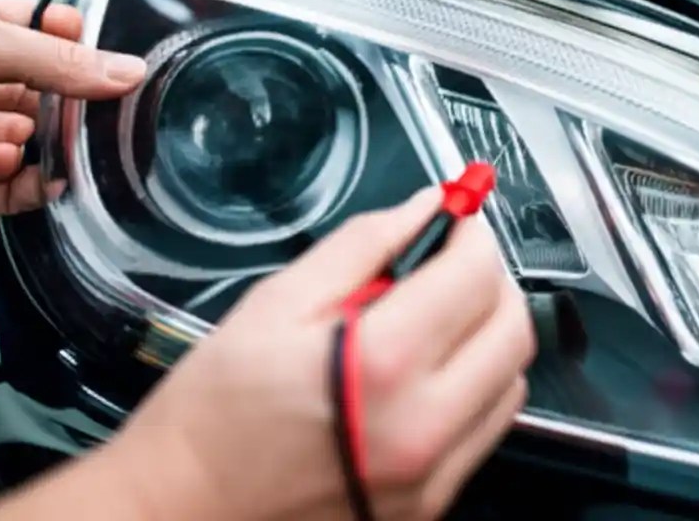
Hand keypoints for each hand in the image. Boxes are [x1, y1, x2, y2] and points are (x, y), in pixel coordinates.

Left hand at [0, 0, 145, 229]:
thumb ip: (59, 62)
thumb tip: (124, 71)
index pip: (45, 35)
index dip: (79, 49)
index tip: (114, 66)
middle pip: (47, 96)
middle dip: (74, 109)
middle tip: (98, 117)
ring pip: (32, 147)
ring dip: (51, 151)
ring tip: (58, 151)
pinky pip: (10, 192)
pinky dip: (33, 190)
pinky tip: (45, 182)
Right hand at [106, 188, 536, 520]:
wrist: (184, 508)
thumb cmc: (215, 409)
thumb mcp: (275, 303)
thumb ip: (361, 246)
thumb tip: (426, 208)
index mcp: (382, 362)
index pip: (476, 276)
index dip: (473, 233)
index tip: (457, 220)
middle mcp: (423, 425)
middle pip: (514, 330)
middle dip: (493, 281)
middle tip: (452, 263)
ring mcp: (433, 475)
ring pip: (511, 382)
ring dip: (489, 337)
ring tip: (434, 322)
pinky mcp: (431, 504)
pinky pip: (485, 431)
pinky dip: (474, 390)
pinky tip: (424, 377)